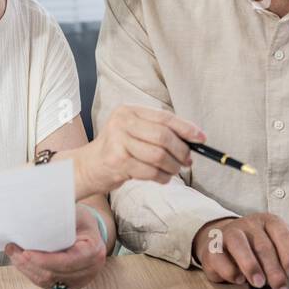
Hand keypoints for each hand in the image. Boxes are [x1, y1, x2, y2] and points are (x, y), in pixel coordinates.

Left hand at [6, 204, 106, 288]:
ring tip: (14, 255)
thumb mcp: (76, 214)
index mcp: (93, 251)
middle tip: (12, 250)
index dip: (44, 260)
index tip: (25, 253)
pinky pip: (47, 284)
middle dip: (29, 264)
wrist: (91, 232)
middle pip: (54, 274)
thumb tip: (34, 214)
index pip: (66, 262)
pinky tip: (22, 264)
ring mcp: (80, 280)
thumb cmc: (82, 221)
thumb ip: (60, 218)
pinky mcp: (70, 285)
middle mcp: (89, 270)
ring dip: (27, 270)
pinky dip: (33, 274)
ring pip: (48, 281)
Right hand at [73, 105, 204, 196]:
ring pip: (158, 155)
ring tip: (174, 170)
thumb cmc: (118, 150)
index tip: (201, 138)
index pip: (164, 117)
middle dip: (181, 151)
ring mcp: (118, 142)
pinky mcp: (117, 162)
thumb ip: (159, 132)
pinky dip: (162, 177)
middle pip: (163, 136)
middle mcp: (122, 122)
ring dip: (173, 167)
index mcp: (129, 111)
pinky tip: (163, 178)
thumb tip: (193, 139)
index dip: (186, 128)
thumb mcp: (134, 132)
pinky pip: (150, 171)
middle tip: (188, 161)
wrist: (87, 167)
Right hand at [193, 212, 288, 288]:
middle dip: (274, 271)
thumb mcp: (272, 250)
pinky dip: (229, 270)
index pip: (282, 236)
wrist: (220, 241)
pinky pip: (219, 257)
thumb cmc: (254, 250)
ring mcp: (229, 233)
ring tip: (259, 283)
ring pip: (240, 246)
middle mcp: (249, 224)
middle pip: (263, 246)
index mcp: (269, 222)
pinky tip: (238, 280)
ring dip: (251, 266)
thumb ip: (283, 261)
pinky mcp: (212, 247)